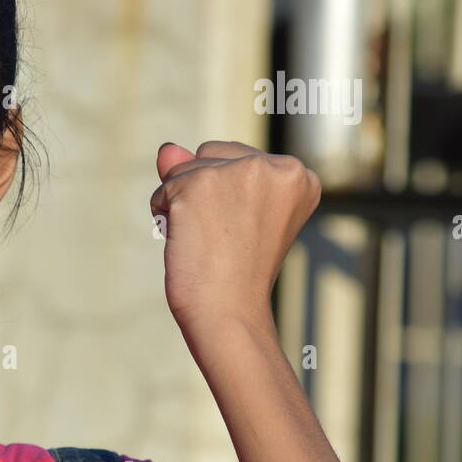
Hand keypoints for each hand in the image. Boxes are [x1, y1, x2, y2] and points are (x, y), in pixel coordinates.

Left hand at [150, 140, 320, 334]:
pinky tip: (188, 240)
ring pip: (184, 170)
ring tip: (208, 240)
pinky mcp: (200, 183)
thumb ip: (199, 169)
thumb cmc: (234, 272)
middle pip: (210, 155)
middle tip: (225, 238)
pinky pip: (163, 190)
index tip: (245, 231)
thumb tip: (167, 149)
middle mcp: (275, 165)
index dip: (227, 197)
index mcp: (298, 174)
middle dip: (203, 192)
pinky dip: (163, 215)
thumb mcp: (229, 212)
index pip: (237, 158)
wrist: (230, 313)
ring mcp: (238, 171)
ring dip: (182, 204)